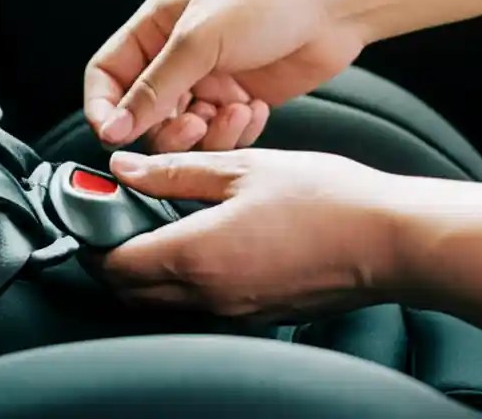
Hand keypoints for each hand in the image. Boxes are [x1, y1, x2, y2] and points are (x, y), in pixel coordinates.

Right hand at [83, 0, 364, 151]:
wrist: (336, 3)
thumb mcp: (199, 40)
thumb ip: (153, 88)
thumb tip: (113, 126)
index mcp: (157, 26)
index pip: (108, 74)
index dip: (104, 107)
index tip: (113, 136)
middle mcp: (180, 55)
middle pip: (146, 113)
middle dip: (165, 128)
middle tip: (192, 125)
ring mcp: (212, 79)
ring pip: (185, 131)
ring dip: (205, 133)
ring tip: (232, 113)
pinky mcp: (242, 100)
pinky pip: (222, 135)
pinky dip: (235, 132)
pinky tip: (255, 109)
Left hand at [98, 149, 408, 321]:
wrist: (387, 241)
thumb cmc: (326, 200)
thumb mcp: (243, 168)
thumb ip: (176, 170)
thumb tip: (128, 168)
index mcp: (196, 256)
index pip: (113, 263)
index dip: (94, 235)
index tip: (95, 206)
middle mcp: (208, 295)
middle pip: (131, 291)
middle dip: (112, 257)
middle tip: (118, 216)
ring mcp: (233, 311)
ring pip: (162, 302)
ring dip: (147, 271)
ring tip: (159, 226)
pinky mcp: (256, 314)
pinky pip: (200, 304)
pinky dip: (185, 279)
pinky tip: (205, 243)